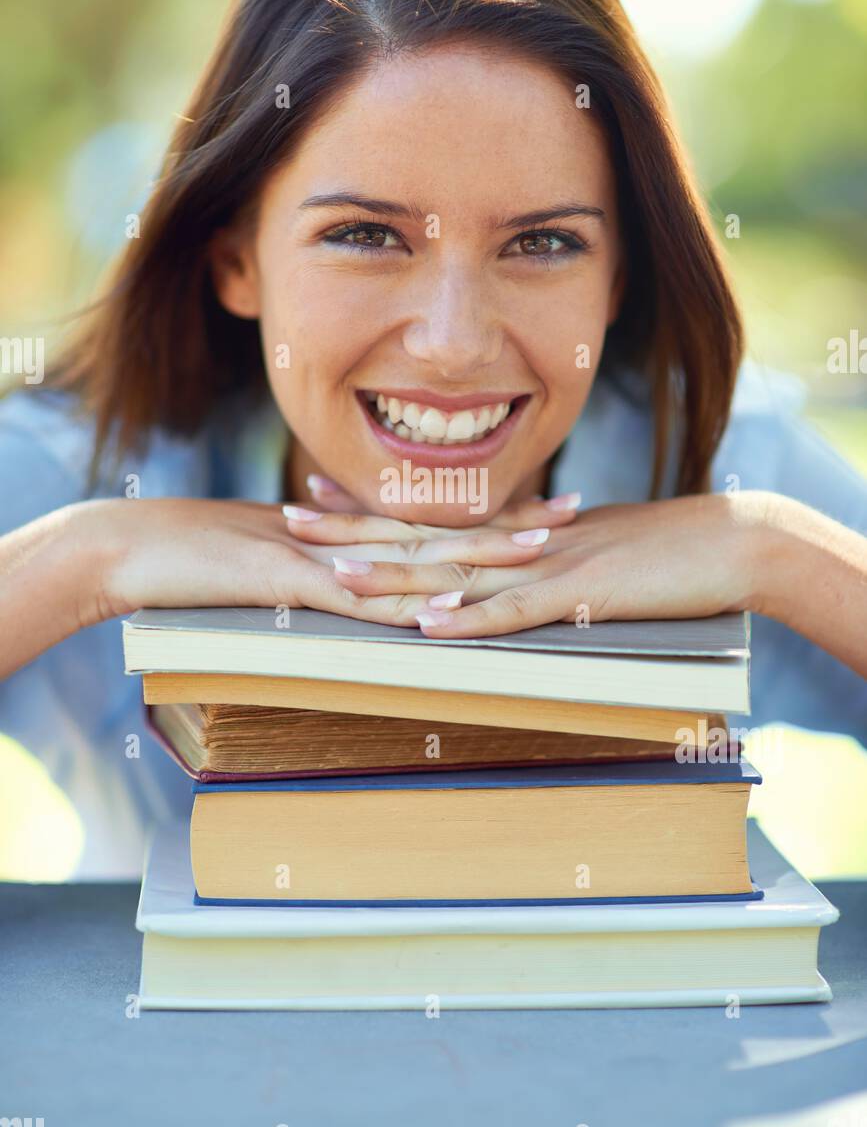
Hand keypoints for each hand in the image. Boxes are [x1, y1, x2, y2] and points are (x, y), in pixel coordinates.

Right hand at [89, 495, 550, 628]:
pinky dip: (400, 604)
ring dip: (476, 558)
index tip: (542, 508)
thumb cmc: (193, 559)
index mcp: (343, 534)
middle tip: (572, 513)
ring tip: (536, 551)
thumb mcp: (269, 563)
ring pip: (412, 561)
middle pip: (440, 533)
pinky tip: (443, 610)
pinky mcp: (288, 587)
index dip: (488, 517)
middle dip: (508, 525)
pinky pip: (354, 600)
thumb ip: (317, 571)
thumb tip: (356, 583)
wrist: (132, 549)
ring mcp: (319, 562)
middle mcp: (344, 541)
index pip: (430, 525)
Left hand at [289, 483, 774, 635]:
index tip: (315, 498)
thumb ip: (536, 557)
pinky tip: (430, 627)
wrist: (727, 542)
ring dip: (397, 577)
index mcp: (516, 530)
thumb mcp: (585, 550)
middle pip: (424, 536)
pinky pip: (519, 612)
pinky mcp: (582, 595)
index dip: (370, 509)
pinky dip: (474, 620)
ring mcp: (548, 565)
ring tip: (336, 578)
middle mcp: (520, 540)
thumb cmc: (662, 551)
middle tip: (289, 519)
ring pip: (459, 572)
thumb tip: (496, 567)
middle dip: (354, 532)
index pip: (428, 518)